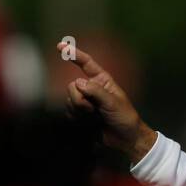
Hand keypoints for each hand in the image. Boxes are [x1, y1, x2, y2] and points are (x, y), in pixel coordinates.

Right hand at [58, 43, 156, 162]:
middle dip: (80, 100)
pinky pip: (69, 111)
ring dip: (80, 111)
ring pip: (69, 100)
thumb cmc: (124, 118)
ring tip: (95, 117)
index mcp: (102, 80)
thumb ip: (96, 91)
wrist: (125, 139)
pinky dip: (77, 118)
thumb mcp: (113, 102)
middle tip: (94, 110)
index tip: (60, 46)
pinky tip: (89, 123)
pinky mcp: (80, 114)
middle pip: (72, 86)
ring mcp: (85, 101)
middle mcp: (91, 88)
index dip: (74, 54)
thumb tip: (77, 83)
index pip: (86, 63)